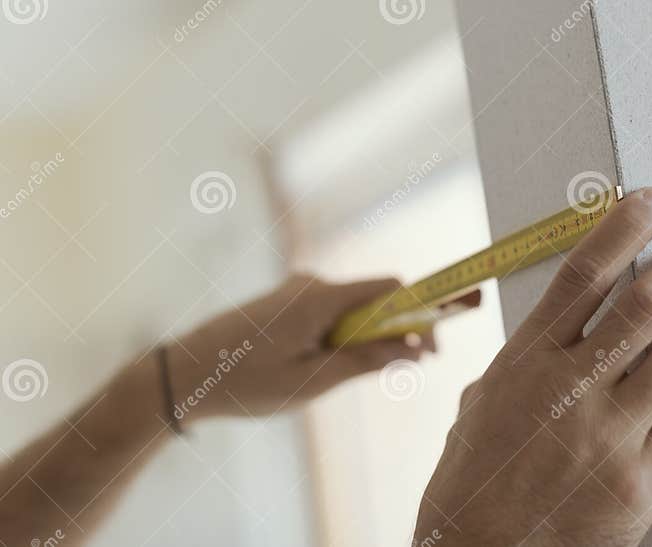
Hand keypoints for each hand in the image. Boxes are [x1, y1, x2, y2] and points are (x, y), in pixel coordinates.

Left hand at [167, 275, 433, 422]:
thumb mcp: (313, 382)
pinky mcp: (284, 303)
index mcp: (321, 297)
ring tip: (350, 377)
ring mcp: (295, 291)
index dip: (420, 312)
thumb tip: (415, 349)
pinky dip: (341, 336)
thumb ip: (367, 362)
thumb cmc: (245, 382)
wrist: (181, 376)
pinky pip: (329, 314)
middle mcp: (311, 284)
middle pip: (374, 299)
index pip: (391, 288)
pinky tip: (324, 367)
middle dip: (396, 331)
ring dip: (365, 339)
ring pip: (351, 310)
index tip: (432, 348)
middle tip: (405, 370)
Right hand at [414, 188, 651, 545]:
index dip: (621, 231)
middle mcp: (568, 388)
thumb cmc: (471, 489)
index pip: (580, 276)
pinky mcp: (640, 482)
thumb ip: (514, 370)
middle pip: (642, 306)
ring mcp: (607, 434)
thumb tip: (542, 341)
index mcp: (524, 362)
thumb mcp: (475, 413)